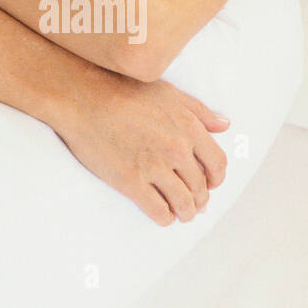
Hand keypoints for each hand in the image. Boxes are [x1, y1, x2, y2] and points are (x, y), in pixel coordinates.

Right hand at [50, 71, 229, 225]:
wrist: (84, 98)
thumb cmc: (124, 90)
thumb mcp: (168, 93)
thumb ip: (199, 110)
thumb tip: (224, 124)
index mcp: (189, 128)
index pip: (217, 163)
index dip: (216, 178)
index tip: (211, 184)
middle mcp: (176, 150)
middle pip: (200, 186)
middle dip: (201, 199)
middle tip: (196, 204)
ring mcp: (154, 168)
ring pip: (183, 202)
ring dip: (186, 212)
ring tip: (182, 214)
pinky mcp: (132, 182)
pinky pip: (158, 210)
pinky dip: (165, 217)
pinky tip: (163, 215)